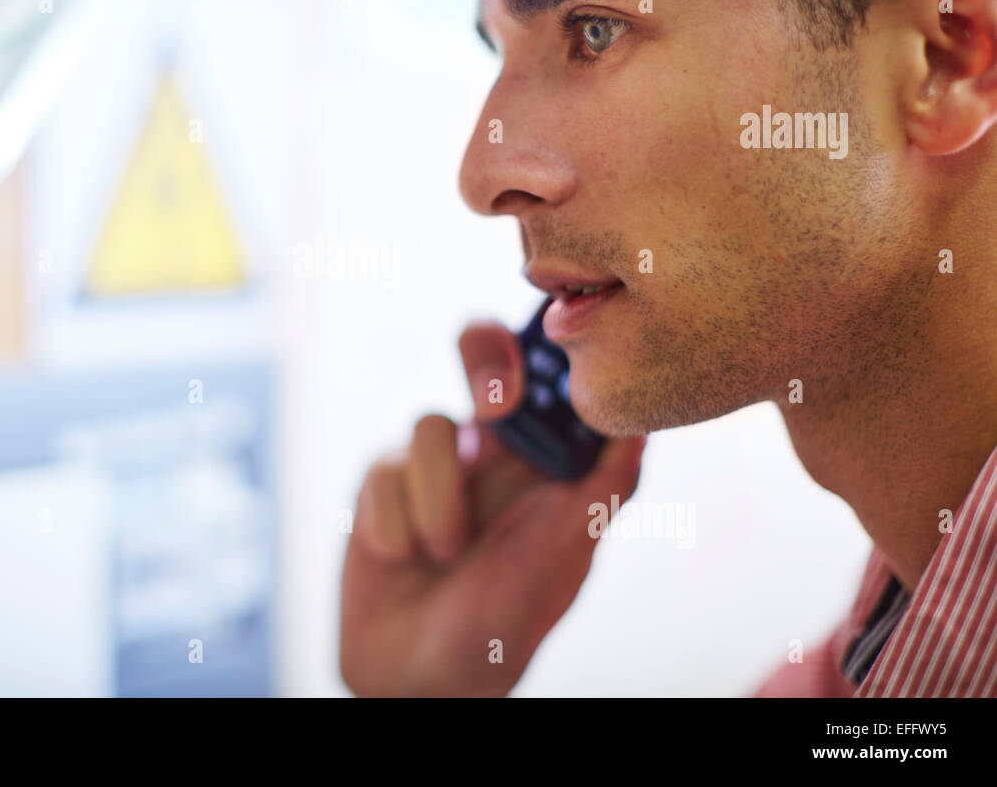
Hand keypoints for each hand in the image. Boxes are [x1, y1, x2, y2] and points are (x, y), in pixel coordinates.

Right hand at [339, 320, 646, 695]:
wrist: (417, 676)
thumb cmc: (502, 624)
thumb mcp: (563, 560)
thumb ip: (601, 492)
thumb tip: (641, 428)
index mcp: (542, 459)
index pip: (549, 374)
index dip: (549, 347)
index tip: (557, 359)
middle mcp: (488, 447)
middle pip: (481, 350)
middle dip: (485, 358)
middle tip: (499, 404)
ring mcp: (431, 461)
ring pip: (430, 424)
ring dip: (437, 501)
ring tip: (441, 556)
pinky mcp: (382, 481)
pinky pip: (384, 471)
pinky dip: (396, 524)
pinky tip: (402, 559)